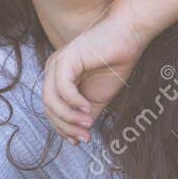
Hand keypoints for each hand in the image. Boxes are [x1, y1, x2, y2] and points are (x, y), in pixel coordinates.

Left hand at [41, 16, 149, 142]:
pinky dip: (73, 102)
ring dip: (68, 118)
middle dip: (66, 127)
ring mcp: (56, 63)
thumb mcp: (97, 97)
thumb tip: (79, 136)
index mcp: (58, 79)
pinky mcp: (65, 58)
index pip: (52, 110)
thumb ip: (85, 114)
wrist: (129, 37)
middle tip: (85, 137)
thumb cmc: (115, 63)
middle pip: (49, 108)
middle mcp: (53, 70)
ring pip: (51, 100)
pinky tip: (87, 108)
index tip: (81, 141)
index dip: (63, 129)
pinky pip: (62, 87)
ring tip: (88, 124)